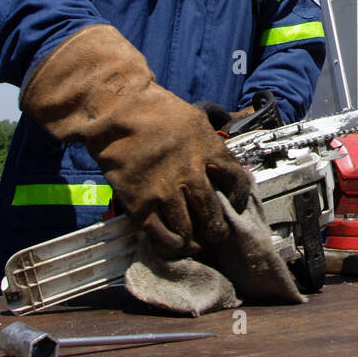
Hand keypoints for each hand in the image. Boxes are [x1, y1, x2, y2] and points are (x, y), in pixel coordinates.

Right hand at [21, 25, 253, 257]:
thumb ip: (209, 144)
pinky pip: (161, 236)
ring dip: (193, 241)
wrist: (117, 112)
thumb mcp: (194, 120)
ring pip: (188, 230)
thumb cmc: (154, 110)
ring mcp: (165, 191)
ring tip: (193, 243)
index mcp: (208, 151)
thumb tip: (220, 164)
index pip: (237, 181)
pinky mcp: (141, 205)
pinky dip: (170, 245)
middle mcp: (191, 174)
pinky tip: (172, 244)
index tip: (235, 204)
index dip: (239, 197)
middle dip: (217, 230)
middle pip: (213, 214)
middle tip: (215, 234)